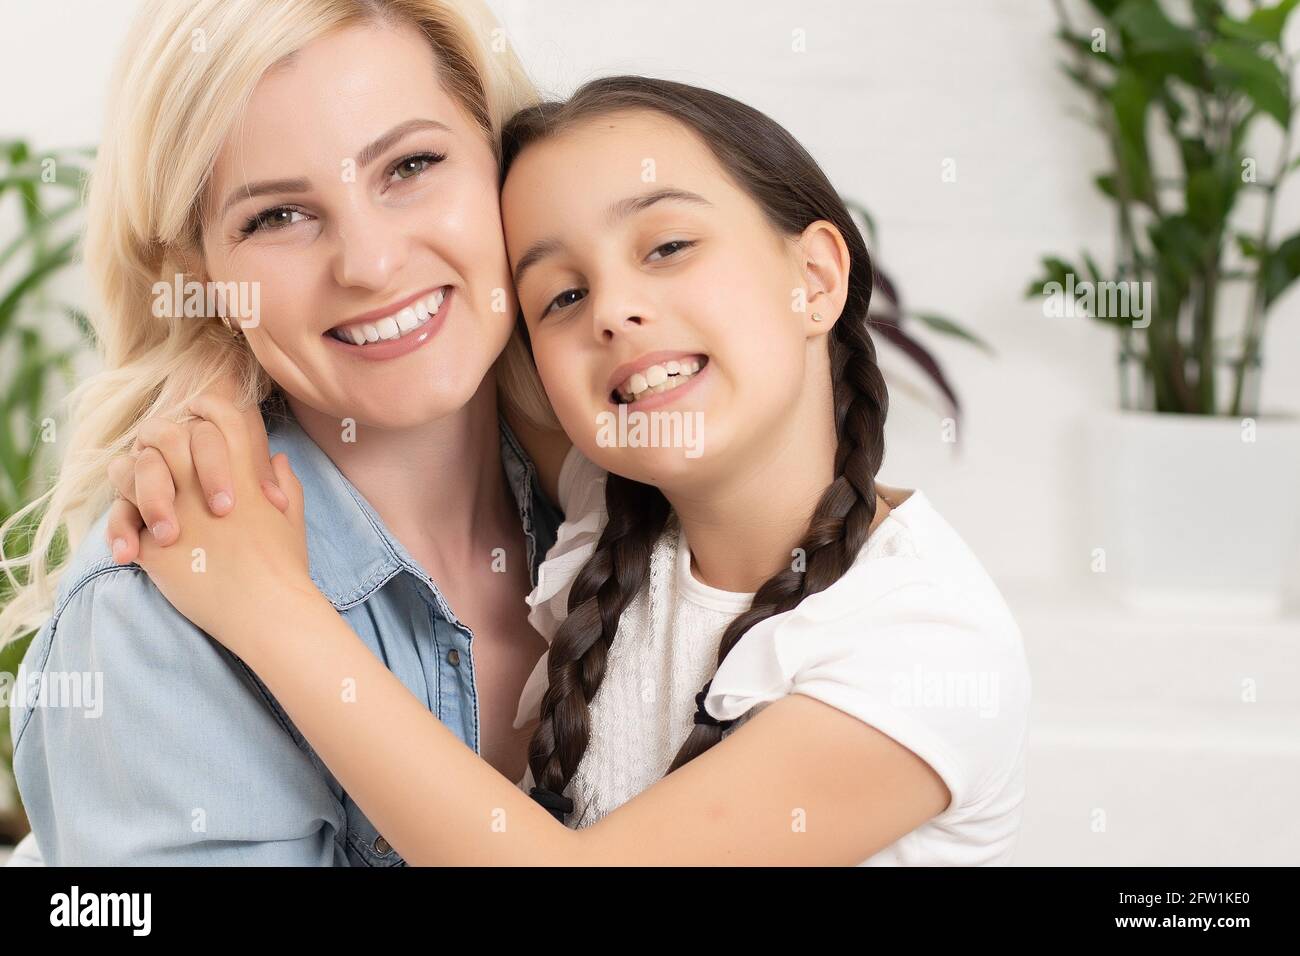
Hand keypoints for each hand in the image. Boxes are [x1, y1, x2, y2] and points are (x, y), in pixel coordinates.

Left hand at [134, 393, 318, 651]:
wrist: (268, 612)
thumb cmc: (286, 567)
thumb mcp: (294, 516)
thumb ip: (286, 482)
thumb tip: (279, 460)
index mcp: (241, 473)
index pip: (218, 416)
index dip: (205, 411)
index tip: (198, 420)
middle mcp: (202, 485)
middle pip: (166, 434)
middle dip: (159, 442)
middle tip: (162, 463)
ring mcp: (176, 512)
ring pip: (131, 469)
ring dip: (132, 480)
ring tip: (142, 500)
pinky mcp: (153, 546)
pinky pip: (121, 521)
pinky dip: (121, 530)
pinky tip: (131, 548)